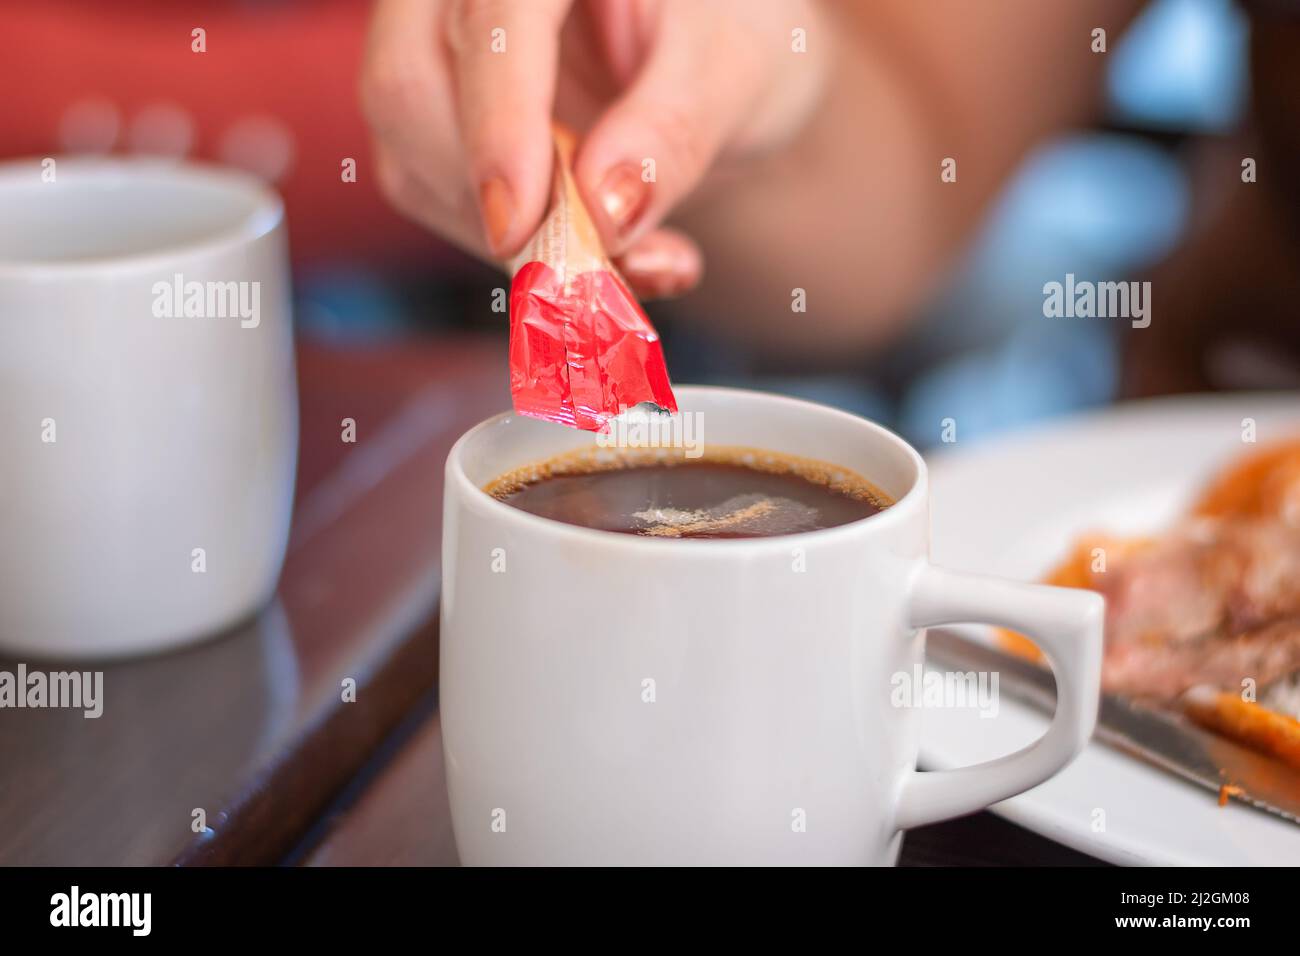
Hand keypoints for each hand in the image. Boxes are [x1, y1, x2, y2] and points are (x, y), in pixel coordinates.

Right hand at [360, 0, 828, 297]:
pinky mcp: (428, 103)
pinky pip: (422, 179)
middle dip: (487, 192)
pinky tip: (575, 245)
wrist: (707, 53)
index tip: (520, 227)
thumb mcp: (735, 71)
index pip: (491, 20)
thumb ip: (671, 132)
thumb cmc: (727, 34)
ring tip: (613, 259)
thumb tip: (601, 210)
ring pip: (404, 141)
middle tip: (584, 266)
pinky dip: (493, 235)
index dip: (498, 126)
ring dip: (493, 227)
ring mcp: (432, 34)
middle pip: (410, 80)